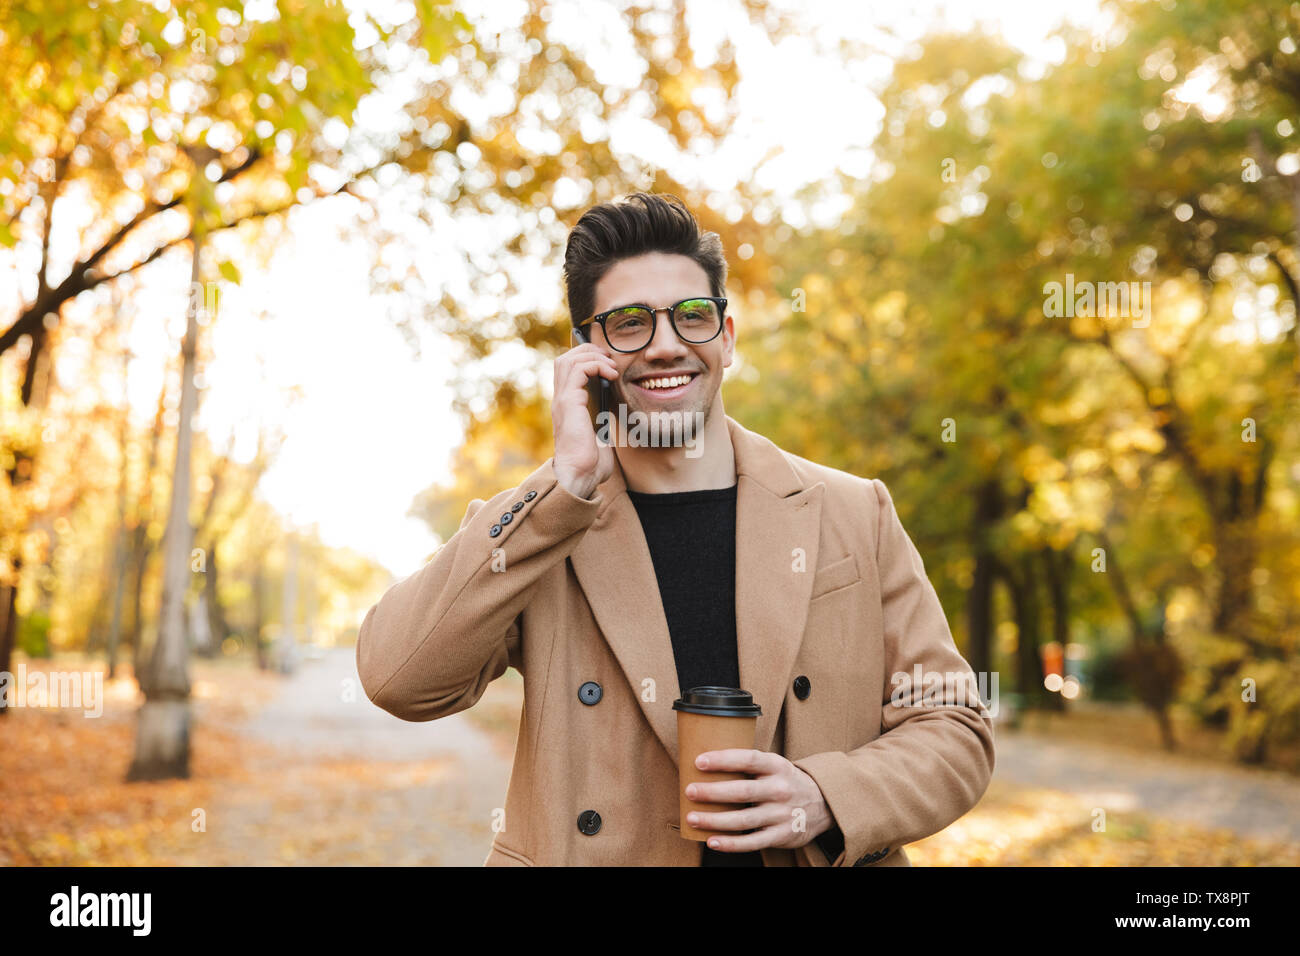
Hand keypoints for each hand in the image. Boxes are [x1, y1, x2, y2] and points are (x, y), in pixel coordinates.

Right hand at [552, 340, 618, 498]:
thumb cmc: (591, 463)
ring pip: (569, 360)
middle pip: (565, 358)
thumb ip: (603, 420)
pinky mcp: (569, 402)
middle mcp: (561, 399)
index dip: (586, 358)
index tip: (609, 363)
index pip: (568, 369)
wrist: (580, 475)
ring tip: (611, 367)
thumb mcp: (600, 434)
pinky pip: (578, 370)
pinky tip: (611, 375)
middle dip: (589, 352)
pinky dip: (596, 366)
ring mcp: (563, 400)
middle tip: (610, 360)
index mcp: (568, 405)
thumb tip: (615, 414)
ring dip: (593, 357)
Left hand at [684, 749, 834, 852]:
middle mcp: (780, 789)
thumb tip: (705, 763)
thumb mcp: (774, 765)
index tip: (699, 761)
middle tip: (690, 791)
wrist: (822, 803)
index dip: (723, 759)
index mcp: (776, 766)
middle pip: (742, 791)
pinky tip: (712, 841)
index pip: (748, 759)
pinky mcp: (781, 835)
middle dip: (713, 792)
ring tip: (693, 818)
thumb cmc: (785, 781)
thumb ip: (748, 765)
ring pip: (743, 820)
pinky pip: (752, 842)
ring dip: (715, 820)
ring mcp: (781, 814)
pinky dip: (730, 844)